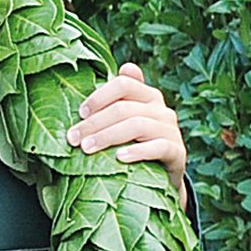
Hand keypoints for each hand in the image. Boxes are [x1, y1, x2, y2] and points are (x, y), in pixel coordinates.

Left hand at [70, 61, 188, 203]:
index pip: (123, 84)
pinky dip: (137, 152)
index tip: (80, 113)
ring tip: (86, 148)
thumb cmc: (135, 144)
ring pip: (137, 125)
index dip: (99, 96)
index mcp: (148, 96)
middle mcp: (162, 110)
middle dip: (94, 123)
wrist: (163, 177)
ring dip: (107, 136)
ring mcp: (172, 130)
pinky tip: (119, 158)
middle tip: (73, 138)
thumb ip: (113, 102)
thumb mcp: (124, 123)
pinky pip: (158, 147)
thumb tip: (112, 73)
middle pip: (124, 108)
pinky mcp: (178, 152)